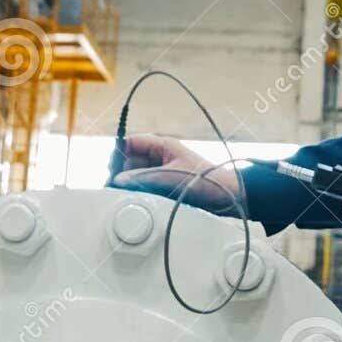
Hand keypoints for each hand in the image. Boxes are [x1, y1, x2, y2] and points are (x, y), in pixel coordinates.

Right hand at [111, 134, 241, 210]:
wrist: (229, 196)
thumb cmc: (207, 180)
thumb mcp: (171, 177)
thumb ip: (143, 178)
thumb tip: (119, 180)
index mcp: (162, 145)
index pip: (131, 142)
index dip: (119, 153)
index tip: (112, 168)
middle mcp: (160, 156)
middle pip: (130, 160)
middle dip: (123, 172)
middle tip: (116, 186)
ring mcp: (162, 171)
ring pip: (137, 174)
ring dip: (131, 183)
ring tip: (127, 194)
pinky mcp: (165, 185)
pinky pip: (145, 186)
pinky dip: (140, 191)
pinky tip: (138, 198)